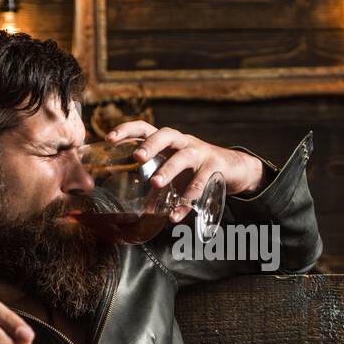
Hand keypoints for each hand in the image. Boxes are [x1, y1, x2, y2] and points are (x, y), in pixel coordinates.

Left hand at [105, 122, 266, 221]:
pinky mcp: (215, 168)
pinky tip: (175, 215)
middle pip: (166, 135)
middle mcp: (183, 143)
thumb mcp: (174, 173)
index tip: (109, 138)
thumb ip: (156, 186)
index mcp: (168, 142)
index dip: (127, 130)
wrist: (234, 168)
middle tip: (137, 157)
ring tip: (155, 183)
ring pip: (183, 157)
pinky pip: (200, 184)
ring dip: (169, 169)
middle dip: (151, 144)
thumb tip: (136, 210)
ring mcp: (200, 153)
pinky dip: (187, 201)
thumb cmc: (196, 169)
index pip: (145, 128)